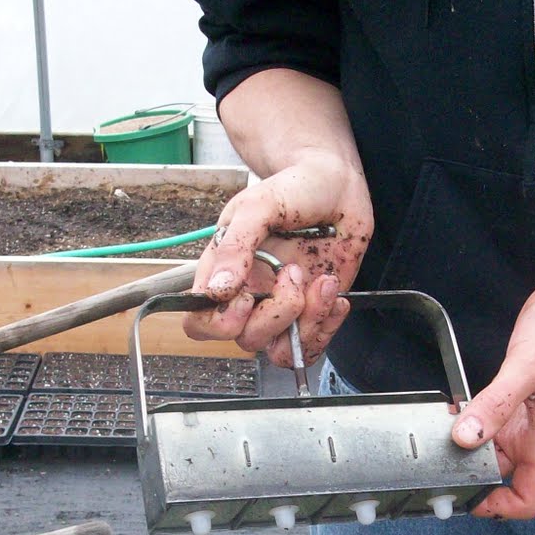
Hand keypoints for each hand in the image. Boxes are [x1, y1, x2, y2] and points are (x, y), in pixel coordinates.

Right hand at [184, 153, 372, 366]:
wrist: (334, 184)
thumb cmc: (290, 189)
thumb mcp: (257, 206)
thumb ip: (235, 246)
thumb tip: (217, 289)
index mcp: (224, 274)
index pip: (200, 323)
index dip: (221, 322)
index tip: (246, 294)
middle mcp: (250, 296)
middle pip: (245, 339)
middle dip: (276, 312)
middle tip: (293, 271)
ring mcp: (282, 307)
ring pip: (281, 351)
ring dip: (306, 321)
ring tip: (321, 281)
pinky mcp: (314, 311)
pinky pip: (313, 345)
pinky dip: (327, 325)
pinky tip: (332, 289)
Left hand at [450, 276, 534, 519]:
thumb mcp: (527, 369)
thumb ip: (495, 405)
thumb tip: (466, 439)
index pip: (527, 498)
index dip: (498, 507)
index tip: (468, 496)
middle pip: (504, 478)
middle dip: (472, 475)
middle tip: (438, 465)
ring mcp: (528, 420)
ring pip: (493, 450)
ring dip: (469, 447)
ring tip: (440, 436)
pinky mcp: (518, 400)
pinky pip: (491, 422)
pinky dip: (472, 422)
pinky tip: (456, 409)